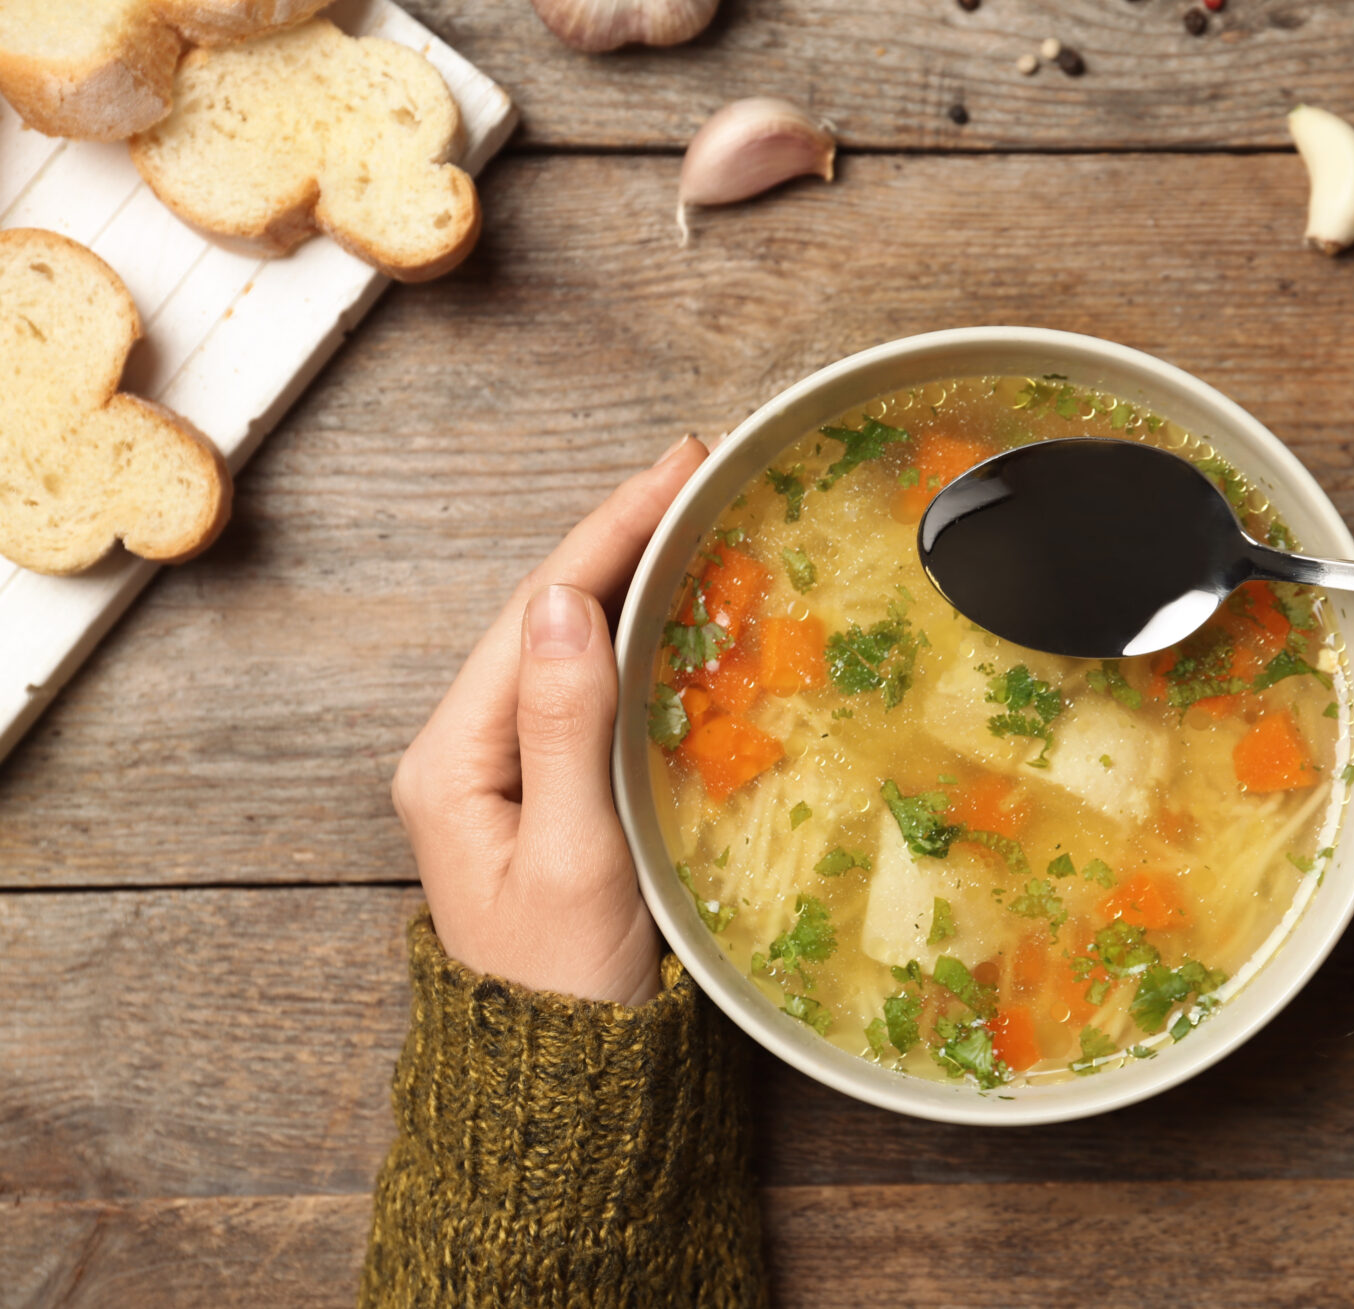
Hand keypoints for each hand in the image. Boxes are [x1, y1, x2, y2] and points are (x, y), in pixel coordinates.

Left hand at [390, 436, 709, 1005]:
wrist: (566, 1086)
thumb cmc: (568, 989)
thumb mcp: (571, 858)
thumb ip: (566, 729)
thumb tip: (564, 604)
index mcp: (454, 758)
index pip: (538, 610)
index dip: (609, 529)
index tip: (676, 465)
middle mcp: (469, 750)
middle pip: (548, 612)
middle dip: (622, 534)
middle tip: (701, 469)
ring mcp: (507, 769)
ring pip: (571, 643)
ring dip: (632, 575)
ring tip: (697, 514)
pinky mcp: (550, 791)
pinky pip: (593, 688)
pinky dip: (640, 635)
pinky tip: (682, 607)